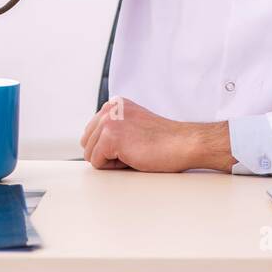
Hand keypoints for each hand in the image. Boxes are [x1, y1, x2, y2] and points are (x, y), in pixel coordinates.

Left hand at [79, 97, 234, 172]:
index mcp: (115, 104)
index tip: (132, 144)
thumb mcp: (133, 127)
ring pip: (90, 154)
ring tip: (135, 152)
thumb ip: (113, 129)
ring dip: (112, 161)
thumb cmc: (164, 142)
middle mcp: (110, 108)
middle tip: (134, 150)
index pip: (92, 133)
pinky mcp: (111, 136)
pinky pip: (97, 163)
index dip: (110, 147)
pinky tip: (133, 157)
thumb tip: (91, 149)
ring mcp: (109, 120)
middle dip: (107, 154)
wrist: (184, 144)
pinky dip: (114, 167)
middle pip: (87, 143)